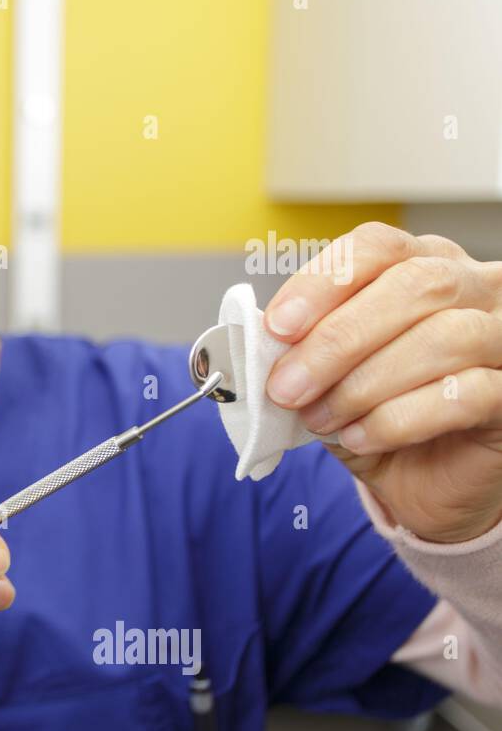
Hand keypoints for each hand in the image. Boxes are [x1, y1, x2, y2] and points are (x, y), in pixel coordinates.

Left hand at [263, 222, 501, 542]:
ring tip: (321, 418)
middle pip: (413, 286)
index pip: (376, 248)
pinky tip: (361, 437)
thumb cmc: (375, 414)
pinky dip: (399, 418)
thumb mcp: (325, 379)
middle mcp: (473, 289)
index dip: (324, 282)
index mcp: (421, 266)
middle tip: (286, 387)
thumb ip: (299, 352)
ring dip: (364, 383)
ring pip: (444, 337)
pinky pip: (466, 394)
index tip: (278, 326)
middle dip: (336, 340)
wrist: (422, 482)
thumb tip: (258, 344)